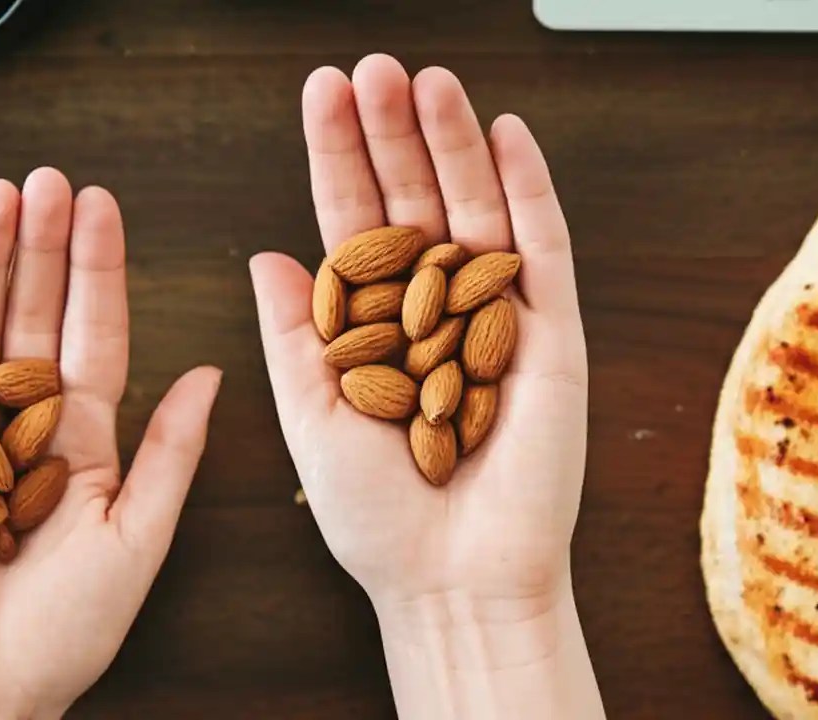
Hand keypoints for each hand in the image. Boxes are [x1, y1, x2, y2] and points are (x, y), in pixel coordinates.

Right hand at [0, 169, 220, 718]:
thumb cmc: (68, 628)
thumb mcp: (140, 533)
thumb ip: (172, 449)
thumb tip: (209, 373)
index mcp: (81, 439)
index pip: (95, 334)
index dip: (99, 271)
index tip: (104, 210)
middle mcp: (20, 424)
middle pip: (33, 316)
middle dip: (44, 248)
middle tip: (53, 181)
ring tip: (2, 197)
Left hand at [250, 55, 601, 717]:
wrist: (453, 578)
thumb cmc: (375, 517)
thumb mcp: (311, 416)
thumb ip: (294, 334)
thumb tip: (264, 253)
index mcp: (375, 327)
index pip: (352, 224)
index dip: (337, 158)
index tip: (323, 93)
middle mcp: (435, 312)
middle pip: (413, 202)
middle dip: (393, 135)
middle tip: (374, 67)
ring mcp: (497, 319)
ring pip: (476, 210)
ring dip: (454, 143)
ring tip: (428, 79)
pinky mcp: (553, 337)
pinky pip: (545, 251)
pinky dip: (530, 191)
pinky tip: (508, 133)